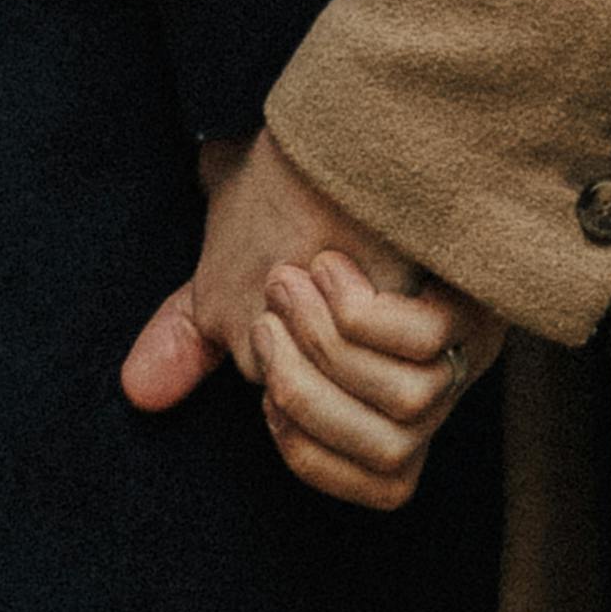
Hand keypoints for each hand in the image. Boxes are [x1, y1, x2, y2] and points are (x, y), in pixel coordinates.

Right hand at [118, 133, 498, 510]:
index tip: (268, 393)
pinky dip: (364, 312)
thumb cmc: (285, 200)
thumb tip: (139, 391)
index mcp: (396, 388)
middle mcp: (445, 373)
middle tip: (276, 308)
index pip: (388, 486)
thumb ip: (192, 342)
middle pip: (388, 453)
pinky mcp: (471, 289)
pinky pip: (420, 344)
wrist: (327, 124)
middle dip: (308, 390)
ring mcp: (465, 334)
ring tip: (304, 276)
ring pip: (404, 407)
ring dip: (332, 346)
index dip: (314, 453)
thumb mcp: (229, 280)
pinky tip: (338, 261)